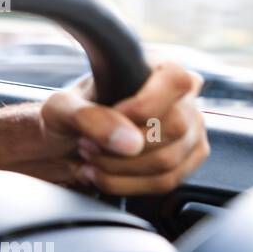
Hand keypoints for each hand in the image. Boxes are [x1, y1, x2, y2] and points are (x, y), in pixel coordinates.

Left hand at [0, 61, 209, 196]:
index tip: (112, 116)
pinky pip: (167, 181)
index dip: (144, 106)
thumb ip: (89, 117)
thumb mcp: (62, 108)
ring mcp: (191, 128)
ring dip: (119, 168)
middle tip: (87, 144)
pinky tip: (104, 174)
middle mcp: (182, 96)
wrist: (69, 141)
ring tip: (92, 157)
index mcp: (156, 67)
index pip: (176, 80)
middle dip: (121, 146)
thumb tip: (130, 142)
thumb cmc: (69, 116)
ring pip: (168, 161)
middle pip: (173, 128)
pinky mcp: (188, 158)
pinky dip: (127, 184)